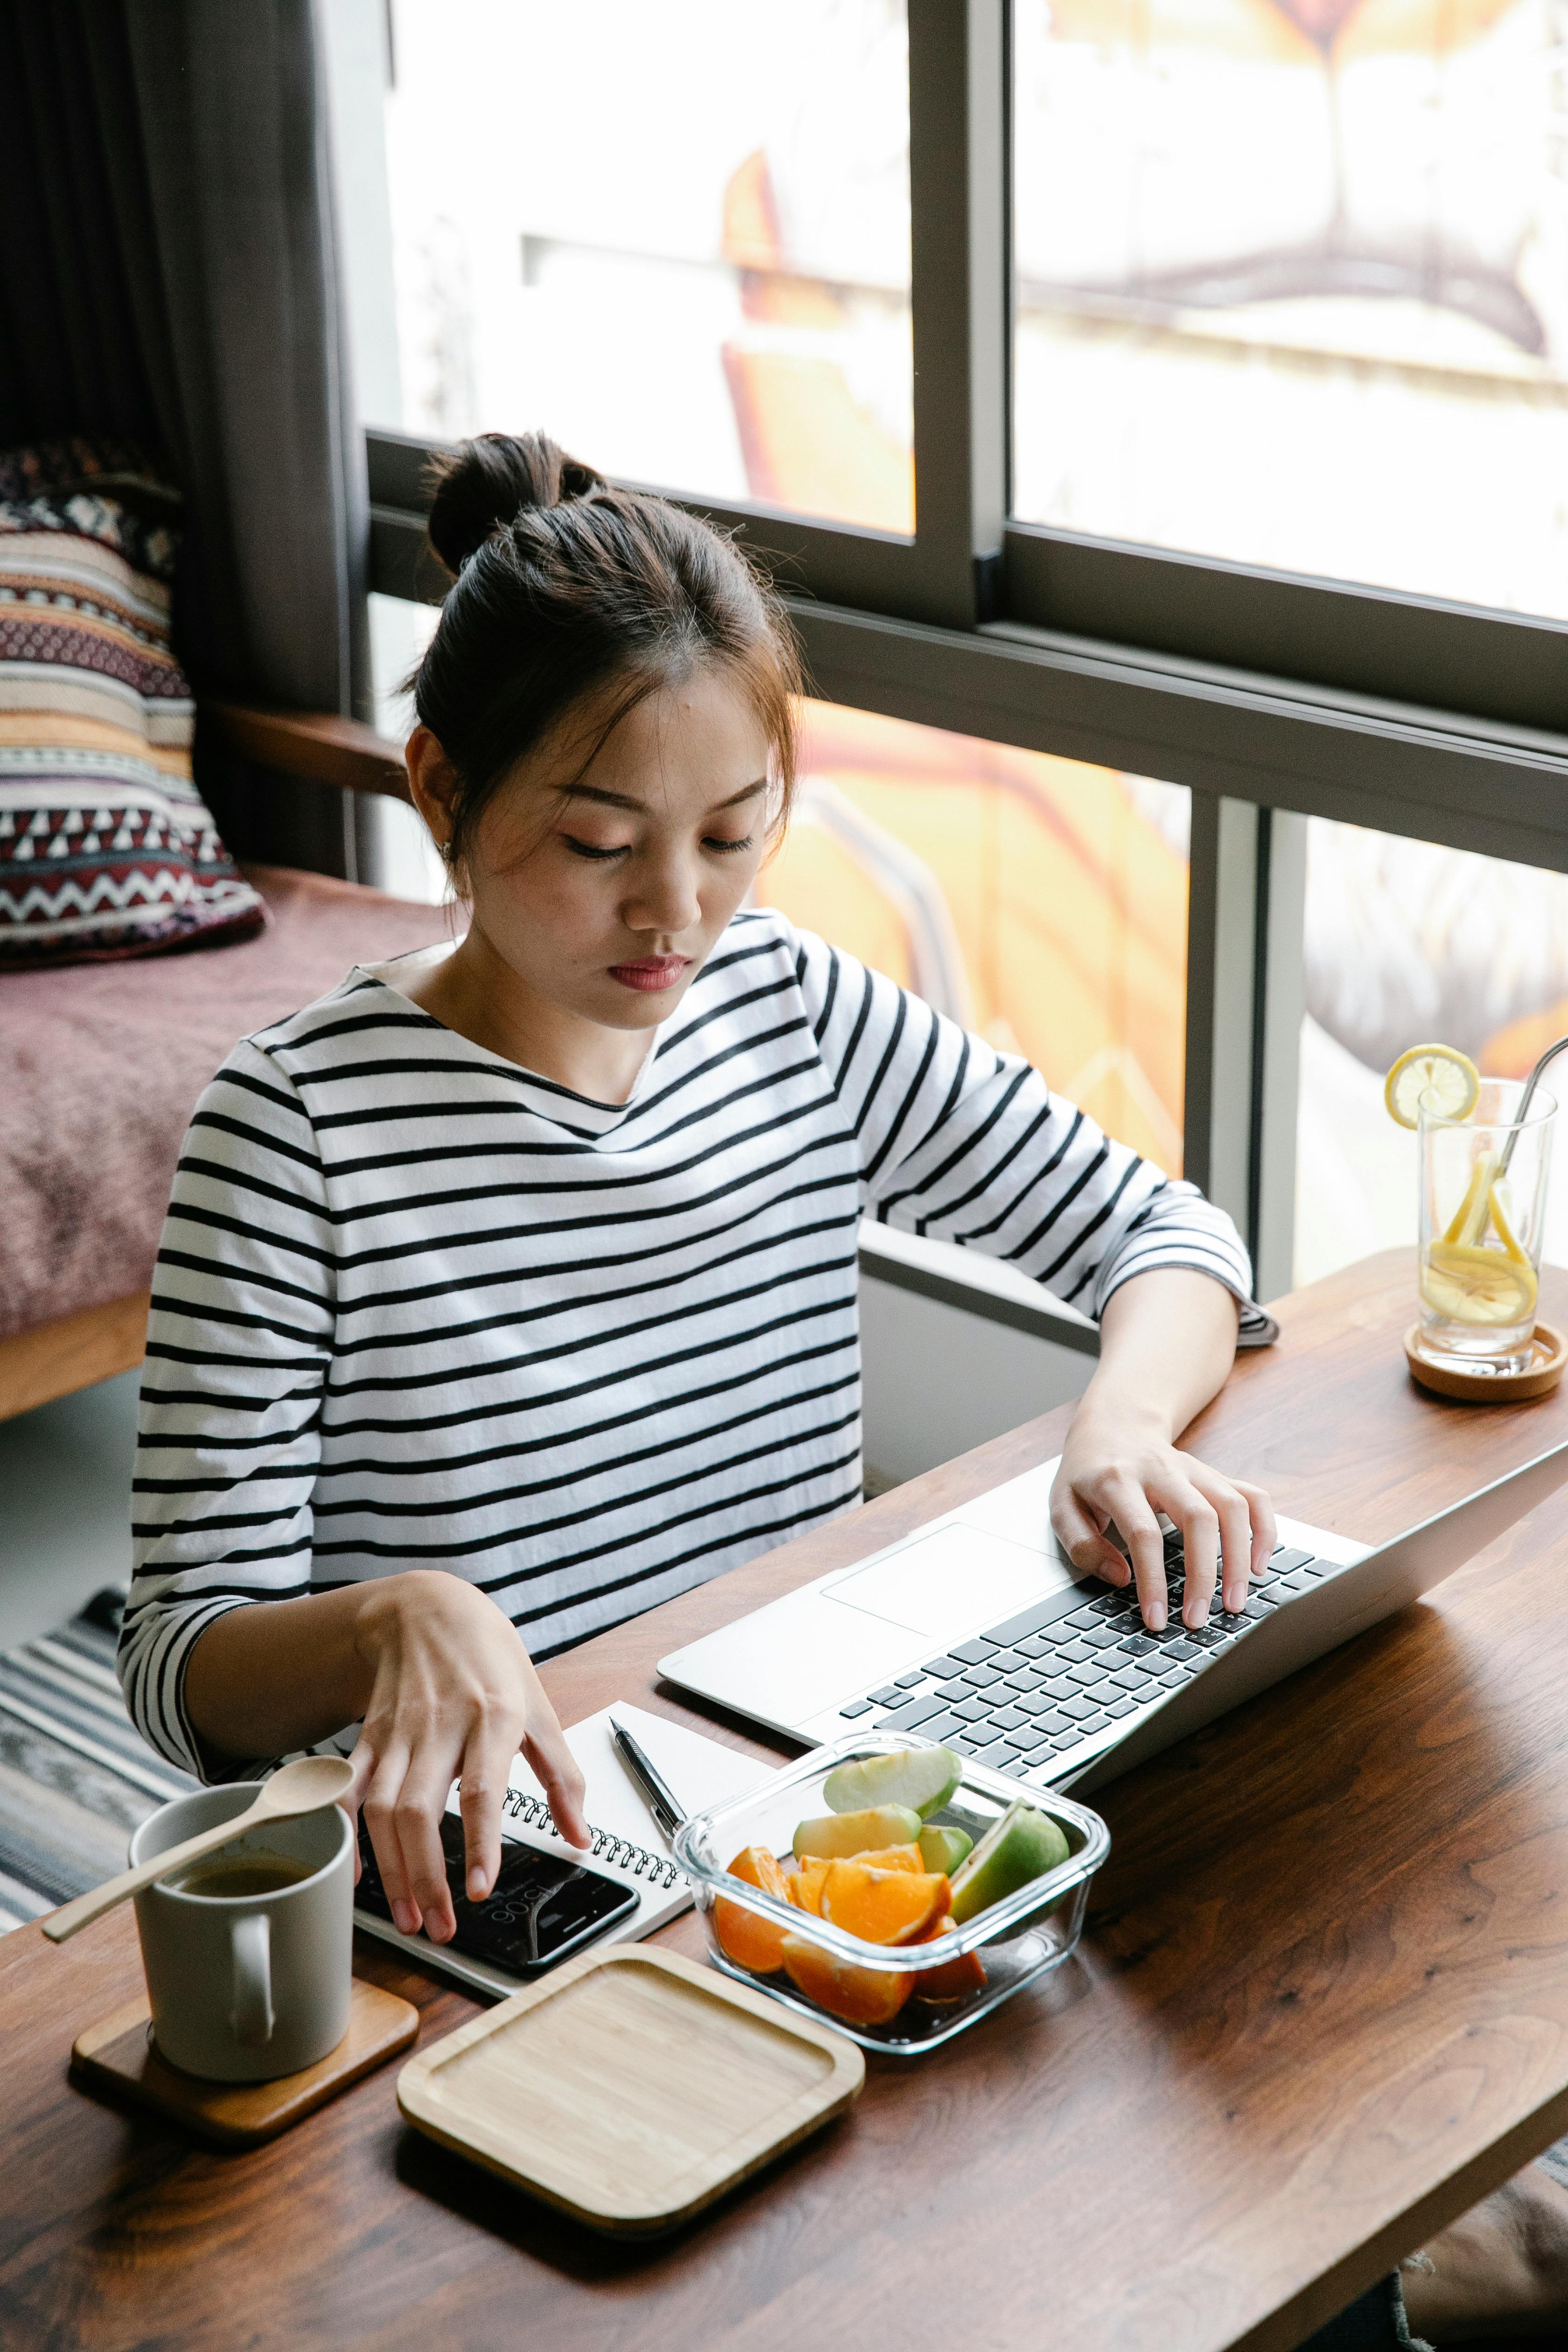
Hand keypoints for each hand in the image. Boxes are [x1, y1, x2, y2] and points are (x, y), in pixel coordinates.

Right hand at [344, 1570, 589, 1942]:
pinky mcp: (369, 1736)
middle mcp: (441, 1725)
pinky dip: (348, 1835)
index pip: (482, 1788)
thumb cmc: (490, 1660)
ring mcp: (400, 1732)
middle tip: (440, 1926)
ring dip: (392, 1870)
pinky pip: (351, 1790)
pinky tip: (358, 1874)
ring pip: (383, 1808)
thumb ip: (563, 1777)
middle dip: (426, 1876)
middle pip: (421, 1811)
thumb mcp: (540, 1709)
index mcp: (493, 1717)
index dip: (479, 1842)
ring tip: (409, 1916)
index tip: (479, 1889)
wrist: (429, 1609)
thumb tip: (582, 1836)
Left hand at [1051, 1397, 1275, 1630]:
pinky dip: (1264, 1530)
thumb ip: (1082, 1544)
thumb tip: (1122, 1578)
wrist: (1113, 1425)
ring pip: (1231, 1507)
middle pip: (1198, 1518)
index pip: (1144, 1534)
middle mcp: (1162, 1471)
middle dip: (1204, 1575)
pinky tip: (1259, 1564)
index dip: (1153, 1580)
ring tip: (1234, 1602)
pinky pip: (1252, 1496)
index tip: (1157, 1618)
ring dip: (1239, 1558)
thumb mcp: (1062, 1506)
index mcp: (1118, 1480)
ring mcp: (1194, 1470)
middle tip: (1199, 1618)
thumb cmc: (1087, 1473)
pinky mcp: (1215, 1474)